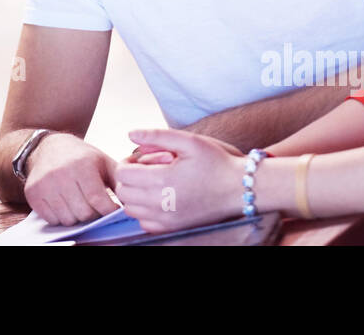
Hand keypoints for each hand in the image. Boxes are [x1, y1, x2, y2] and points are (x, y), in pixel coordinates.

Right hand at [22, 133, 120, 225]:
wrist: (48, 148)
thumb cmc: (80, 157)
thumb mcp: (102, 161)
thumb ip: (119, 179)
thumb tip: (132, 198)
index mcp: (82, 165)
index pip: (98, 200)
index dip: (108, 211)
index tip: (112, 210)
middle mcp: (61, 174)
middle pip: (83, 213)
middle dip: (93, 214)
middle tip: (94, 206)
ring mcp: (45, 184)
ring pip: (68, 219)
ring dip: (76, 217)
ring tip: (79, 203)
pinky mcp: (33, 193)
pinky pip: (52, 219)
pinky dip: (60, 217)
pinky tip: (64, 204)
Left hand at [114, 129, 248, 233]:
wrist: (241, 188)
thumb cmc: (217, 162)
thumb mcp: (190, 141)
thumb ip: (157, 136)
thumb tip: (131, 134)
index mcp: (162, 180)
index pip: (122, 174)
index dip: (127, 163)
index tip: (139, 159)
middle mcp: (161, 204)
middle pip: (123, 193)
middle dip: (128, 178)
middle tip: (144, 169)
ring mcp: (166, 220)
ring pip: (131, 209)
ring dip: (134, 195)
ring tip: (152, 183)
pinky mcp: (173, 228)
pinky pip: (144, 223)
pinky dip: (144, 211)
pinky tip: (158, 199)